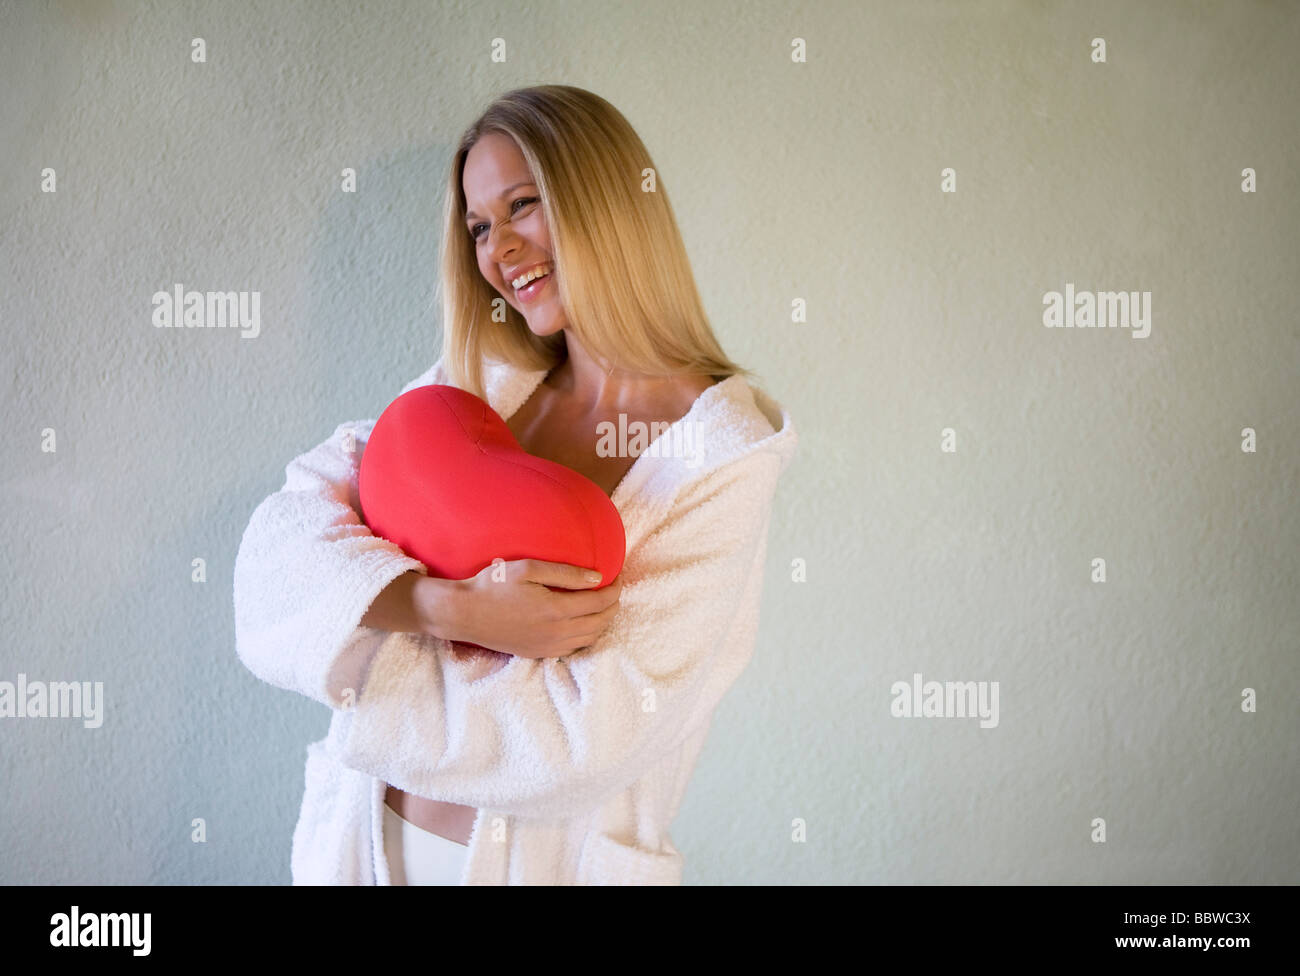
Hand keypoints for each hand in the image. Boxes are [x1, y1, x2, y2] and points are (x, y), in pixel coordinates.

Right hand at [446, 559, 622, 659]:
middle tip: (613, 590)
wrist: (464, 614)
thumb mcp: (529, 569)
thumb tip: (598, 577)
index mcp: (557, 610)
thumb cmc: (493, 585)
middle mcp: (557, 633)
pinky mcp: (539, 654)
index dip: (614, 588)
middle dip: (613, 605)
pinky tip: (582, 623)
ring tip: (602, 605)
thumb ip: (566, 573)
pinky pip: (574, 648)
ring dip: (602, 622)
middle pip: (600, 622)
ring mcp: (548, 647)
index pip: (601, 602)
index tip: (615, 576)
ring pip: (590, 638)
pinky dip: (586, 635)